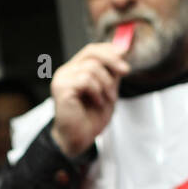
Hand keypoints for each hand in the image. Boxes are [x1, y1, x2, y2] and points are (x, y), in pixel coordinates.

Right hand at [49, 42, 130, 157]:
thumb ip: (112, 72)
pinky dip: (97, 91)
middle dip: (112, 60)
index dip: (109, 49)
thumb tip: (124, 52)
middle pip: (91, 52)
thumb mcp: (108, 90)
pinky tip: (97, 102)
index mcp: (75, 70)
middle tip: (126, 71)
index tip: (126, 53)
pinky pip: (86, 80)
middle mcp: (66, 72)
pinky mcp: (62, 88)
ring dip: (106, 84)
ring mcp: (62, 79)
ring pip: (92, 68)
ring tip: (107, 99)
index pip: (91, 50)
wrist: (80, 139)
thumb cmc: (90, 119)